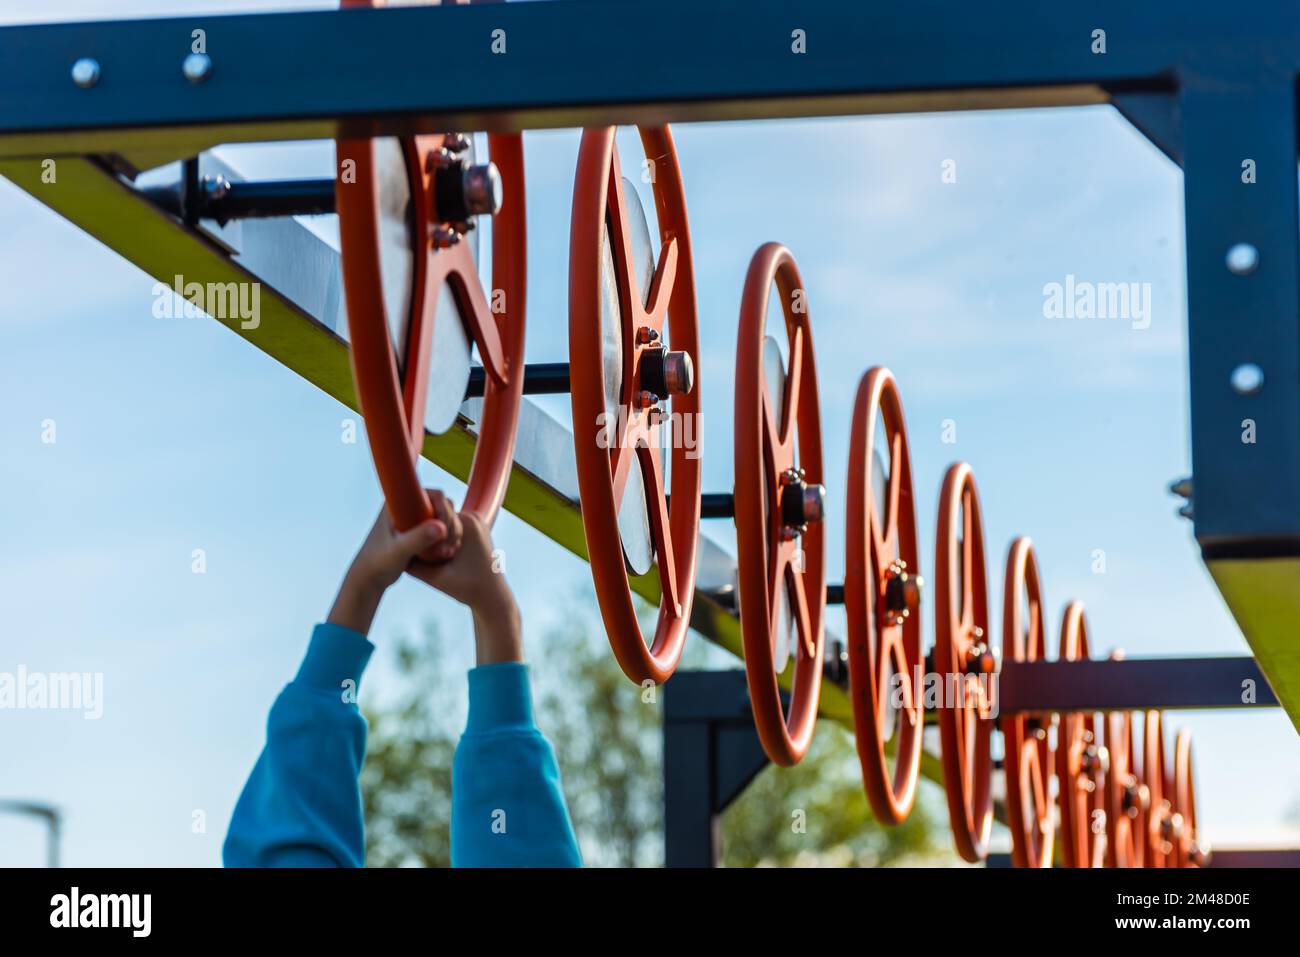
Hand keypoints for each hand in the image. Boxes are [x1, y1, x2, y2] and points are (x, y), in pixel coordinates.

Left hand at [327, 496, 453, 635]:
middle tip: (446, 547)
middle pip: (443, 505)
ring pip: (446, 517)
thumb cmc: (378, 563)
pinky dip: (447, 539)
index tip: (443, 531)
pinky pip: (443, 528)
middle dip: (450, 525)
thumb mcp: (398, 551)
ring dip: (452, 533)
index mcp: (398, 501)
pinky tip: (445, 553)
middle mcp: (408, 504)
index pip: (433, 495)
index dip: (444, 510)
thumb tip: (441, 527)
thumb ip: (418, 539)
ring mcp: (415, 517)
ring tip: (445, 552)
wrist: (370, 578)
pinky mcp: (420, 529)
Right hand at [408, 501, 521, 664]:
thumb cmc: (468, 589)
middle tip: (410, 543)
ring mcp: (477, 522)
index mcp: (467, 523)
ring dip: (432, 533)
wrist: (493, 597)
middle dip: (424, 528)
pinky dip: (442, 537)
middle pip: (438, 516)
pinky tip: (430, 549)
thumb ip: (414, 566)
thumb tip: (391, 553)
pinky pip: (451, 527)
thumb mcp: (436, 578)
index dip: (417, 524)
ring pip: (443, 522)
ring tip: (419, 548)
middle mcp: (474, 517)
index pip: (432, 513)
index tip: (404, 536)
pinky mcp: (476, 530)